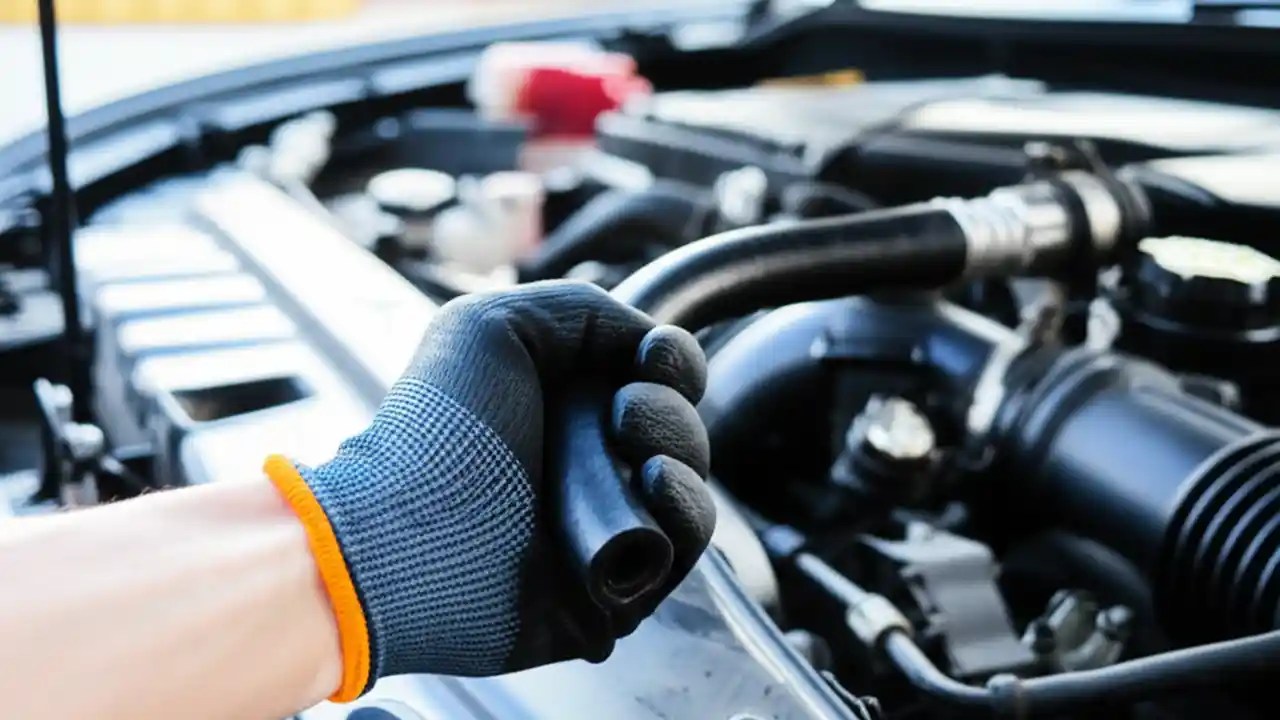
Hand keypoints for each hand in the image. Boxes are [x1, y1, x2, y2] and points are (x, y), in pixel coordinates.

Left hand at [265, 281, 713, 699]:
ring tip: (641, 456)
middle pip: (681, 424)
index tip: (653, 358)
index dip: (670, 361)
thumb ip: (585, 311)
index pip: (655, 375)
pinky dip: (687, 509)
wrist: (412, 532)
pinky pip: (686, 544)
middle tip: (622, 414)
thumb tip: (651, 343)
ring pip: (693, 480)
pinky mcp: (622, 586)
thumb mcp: (495, 323)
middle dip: (668, 409)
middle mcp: (589, 461)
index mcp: (563, 402)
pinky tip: (656, 487)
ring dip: (682, 452)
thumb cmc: (442, 428)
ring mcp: (607, 525)